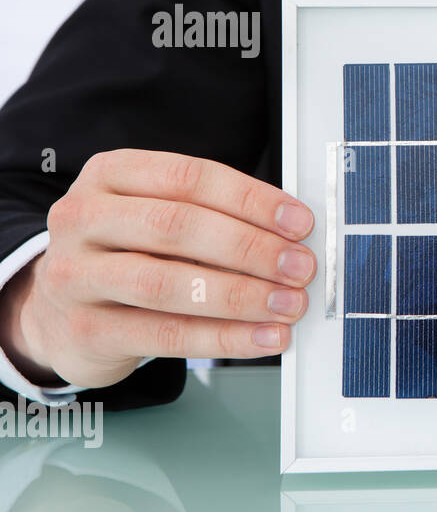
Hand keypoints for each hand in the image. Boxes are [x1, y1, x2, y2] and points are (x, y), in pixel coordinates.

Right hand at [0, 149, 315, 389]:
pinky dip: (224, 337)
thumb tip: (293, 236)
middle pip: (177, 226)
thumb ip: (216, 216)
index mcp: (110, 174)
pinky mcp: (86, 329)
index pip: (190, 177)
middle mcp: (84, 217)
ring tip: (288, 305)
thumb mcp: (159, 217)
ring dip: (240, 295)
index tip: (299, 223)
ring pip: (167, 283)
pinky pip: (166, 334)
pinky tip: (264, 337)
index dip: (251, 200)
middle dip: (251, 248)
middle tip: (300, 267)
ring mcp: (76, 274)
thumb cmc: (131, 254)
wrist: (62, 313)